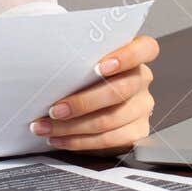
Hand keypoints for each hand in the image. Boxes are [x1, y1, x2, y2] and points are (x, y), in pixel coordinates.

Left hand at [31, 35, 158, 154]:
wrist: (92, 103)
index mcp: (135, 55)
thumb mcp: (85, 61)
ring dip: (72, 127)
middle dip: (82, 103)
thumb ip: (80, 60)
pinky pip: (108, 140)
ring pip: (109, 120)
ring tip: (46, 127)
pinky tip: (60, 138)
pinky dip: (79, 141)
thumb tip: (50, 63)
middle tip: (54, 110)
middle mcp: (142, 80)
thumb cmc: (84, 75)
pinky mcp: (137, 131)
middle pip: (120, 91)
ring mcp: (142, 106)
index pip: (145, 49)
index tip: (100, 66)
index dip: (126, 57)